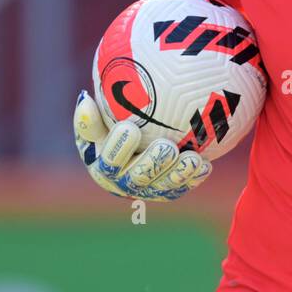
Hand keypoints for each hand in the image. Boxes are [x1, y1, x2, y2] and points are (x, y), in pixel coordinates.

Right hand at [73, 90, 211, 200]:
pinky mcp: (168, 191)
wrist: (136, 146)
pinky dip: (194, 177)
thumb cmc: (113, 130)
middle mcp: (124, 184)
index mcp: (102, 168)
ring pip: (164, 185)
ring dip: (179, 173)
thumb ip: (91, 118)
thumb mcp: (99, 125)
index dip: (118, 147)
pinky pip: (183, 186)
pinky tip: (206, 164)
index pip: (108, 161)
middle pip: (139, 176)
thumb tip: (84, 99)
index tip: (130, 126)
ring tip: (192, 158)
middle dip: (153, 162)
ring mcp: (148, 190)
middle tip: (167, 145)